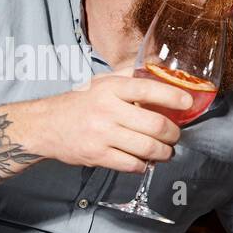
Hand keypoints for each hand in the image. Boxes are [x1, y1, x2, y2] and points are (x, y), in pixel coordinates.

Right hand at [18, 67, 191, 172]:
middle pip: (155, 125)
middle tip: (175, 135)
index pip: (147, 89)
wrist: (45, 125)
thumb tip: (159, 68)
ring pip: (148, 148)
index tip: (187, 102)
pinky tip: (144, 160)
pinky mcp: (97, 155)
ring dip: (164, 153)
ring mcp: (102, 134)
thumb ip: (129, 75)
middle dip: (173, 133)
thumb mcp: (101, 82)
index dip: (172, 96)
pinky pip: (132, 164)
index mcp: (110, 89)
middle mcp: (107, 110)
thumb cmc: (78, 103)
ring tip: (166, 151)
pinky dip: (144, 165)